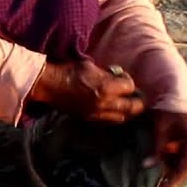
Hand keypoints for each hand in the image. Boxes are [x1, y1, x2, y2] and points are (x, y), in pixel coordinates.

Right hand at [30, 59, 146, 122]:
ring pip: (122, 117)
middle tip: (137, 96)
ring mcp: (97, 113)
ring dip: (126, 111)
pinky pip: (108, 121)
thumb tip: (117, 76)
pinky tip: (111, 108)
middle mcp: (104, 104)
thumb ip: (106, 73)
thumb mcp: (90, 65)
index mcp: (106, 88)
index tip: (123, 77)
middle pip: (133, 108)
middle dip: (137, 101)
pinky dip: (113, 115)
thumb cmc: (68, 71)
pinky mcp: (89, 119)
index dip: (128, 80)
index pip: (130, 87)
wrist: (49, 84)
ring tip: (125, 104)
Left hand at [145, 110, 186, 186]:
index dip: (171, 183)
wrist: (179, 94)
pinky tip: (160, 157)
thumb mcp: (162, 129)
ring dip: (168, 167)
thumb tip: (147, 165)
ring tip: (155, 170)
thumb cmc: (171, 109)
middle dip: (169, 178)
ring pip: (181, 164)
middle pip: (184, 169)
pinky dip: (170, 159)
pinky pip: (181, 157)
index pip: (183, 170)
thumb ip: (157, 149)